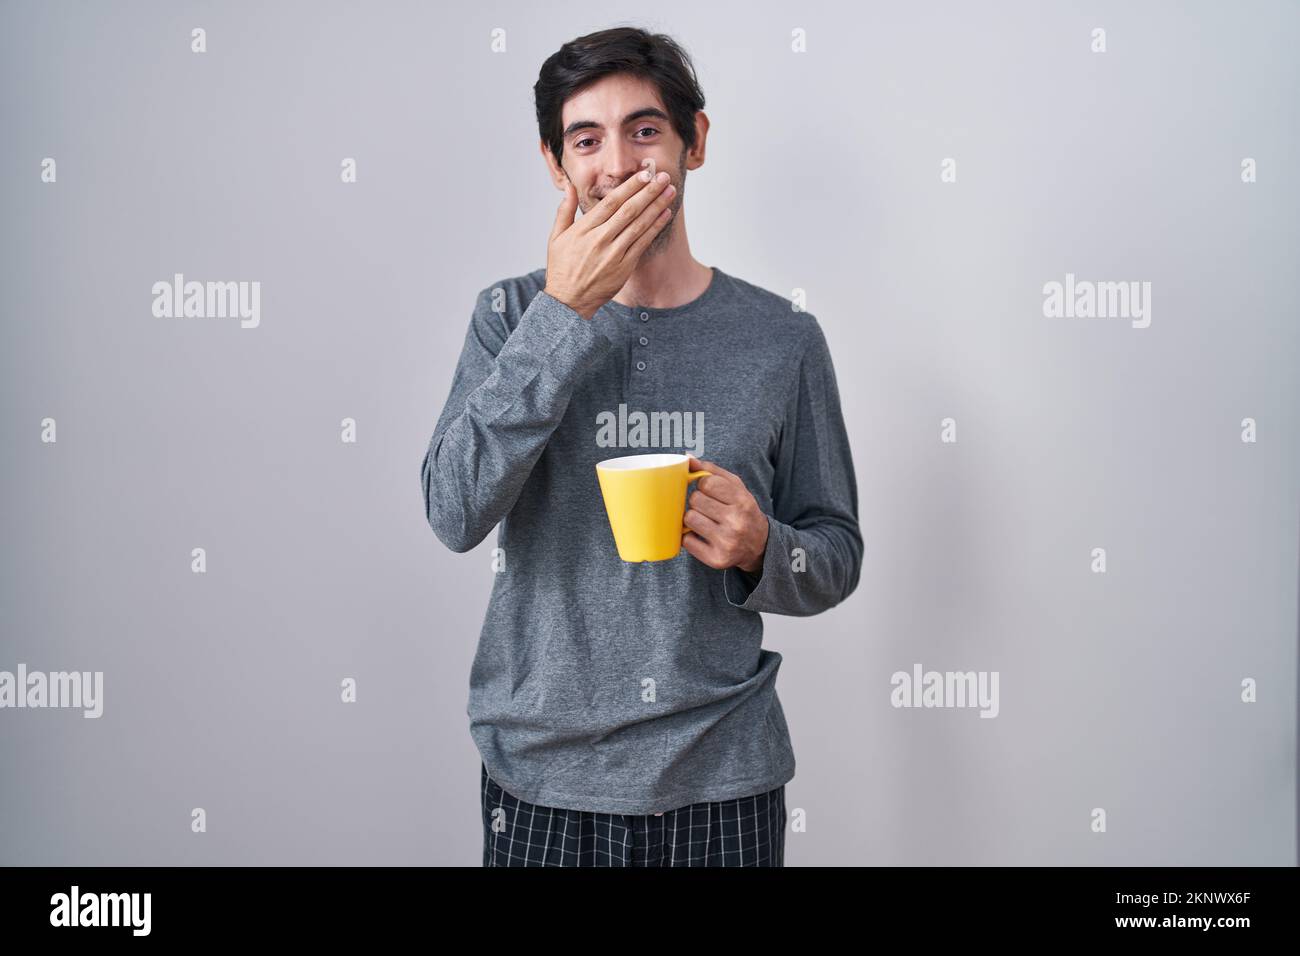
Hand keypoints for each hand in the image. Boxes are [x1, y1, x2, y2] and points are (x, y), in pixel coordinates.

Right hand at [543, 164, 677, 319]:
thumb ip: (564, 210)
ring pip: (638, 225)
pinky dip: (655, 228)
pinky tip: (664, 214)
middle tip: (664, 176)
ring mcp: (613, 254)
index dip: (630, 187)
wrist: (568, 301)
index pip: (611, 203)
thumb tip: (569, 187)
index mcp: (584, 230)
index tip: (644, 174)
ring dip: (656, 206)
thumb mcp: (556, 237)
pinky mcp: (624, 267)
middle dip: (648, 191)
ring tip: (669, 191)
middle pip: (628, 210)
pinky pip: (642, 243)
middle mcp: (600, 240)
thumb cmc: (562, 268)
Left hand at [681, 457, 768, 573]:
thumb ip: (712, 471)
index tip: (707, 491)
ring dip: (692, 518)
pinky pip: (686, 541)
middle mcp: (736, 522)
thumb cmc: (742, 510)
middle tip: (706, 507)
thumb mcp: (735, 488)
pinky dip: (689, 538)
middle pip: (695, 500)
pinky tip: (701, 536)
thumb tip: (687, 459)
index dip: (702, 485)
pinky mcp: (716, 559)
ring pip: (689, 519)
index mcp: (743, 501)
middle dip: (697, 502)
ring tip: (704, 521)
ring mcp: (727, 542)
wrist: (758, 545)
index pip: (706, 483)